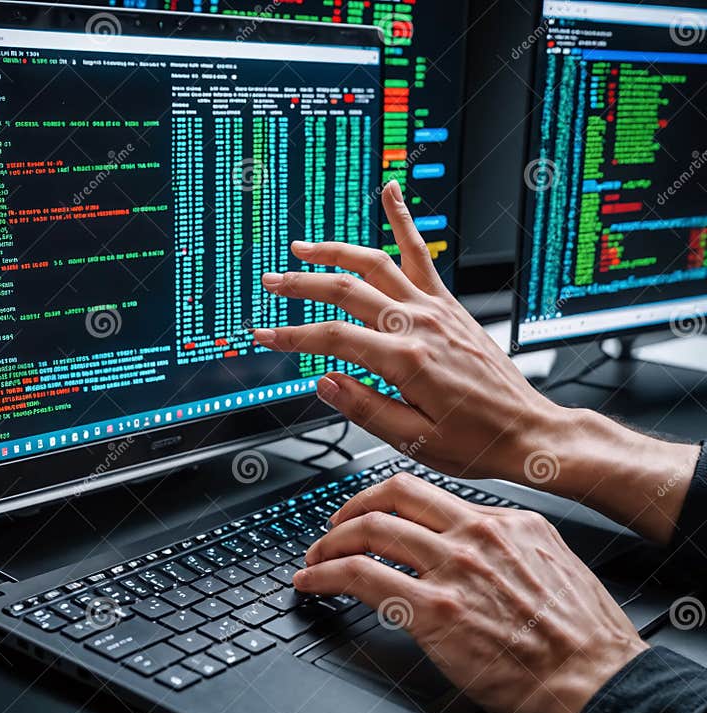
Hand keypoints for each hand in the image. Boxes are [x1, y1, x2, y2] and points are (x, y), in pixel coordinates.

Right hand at [254, 180, 559, 482]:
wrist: (527, 430)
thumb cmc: (474, 440)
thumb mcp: (413, 441)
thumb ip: (364, 408)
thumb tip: (323, 381)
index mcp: (405, 361)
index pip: (332, 338)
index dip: (291, 335)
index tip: (265, 335)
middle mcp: (420, 325)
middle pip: (346, 290)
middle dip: (301, 284)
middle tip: (271, 282)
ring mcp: (436, 309)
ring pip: (375, 264)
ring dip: (335, 251)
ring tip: (304, 246)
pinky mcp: (449, 305)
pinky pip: (421, 253)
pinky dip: (402, 220)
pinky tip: (391, 192)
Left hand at [294, 474, 648, 712]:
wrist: (598, 677)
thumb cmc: (578, 629)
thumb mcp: (546, 559)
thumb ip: (502, 540)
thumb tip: (464, 534)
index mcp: (501, 521)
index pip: (423, 491)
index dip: (382, 499)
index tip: (367, 510)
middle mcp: (472, 534)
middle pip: (390, 497)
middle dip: (349, 510)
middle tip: (333, 527)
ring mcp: (452, 569)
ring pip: (369, 532)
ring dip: (329, 543)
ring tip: (315, 557)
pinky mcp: (434, 611)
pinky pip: (363, 578)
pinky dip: (326, 576)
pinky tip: (313, 584)